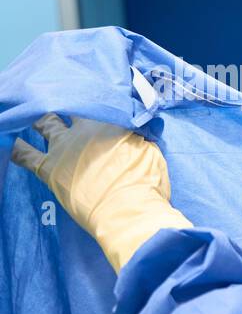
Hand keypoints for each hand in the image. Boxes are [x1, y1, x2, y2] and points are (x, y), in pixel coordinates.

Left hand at [11, 115, 190, 272]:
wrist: (127, 210)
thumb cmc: (146, 184)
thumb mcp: (152, 154)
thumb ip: (140, 138)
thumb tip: (139, 130)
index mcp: (111, 122)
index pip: (101, 104)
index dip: (101, 104)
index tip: (102, 105)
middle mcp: (84, 128)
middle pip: (70, 108)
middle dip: (69, 106)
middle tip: (69, 109)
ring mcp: (63, 146)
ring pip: (44, 123)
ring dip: (42, 120)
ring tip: (39, 120)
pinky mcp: (47, 167)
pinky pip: (24, 153)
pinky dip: (19, 148)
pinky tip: (15, 143)